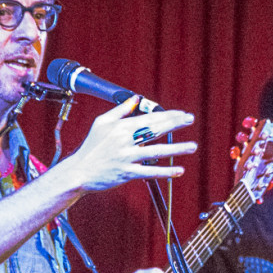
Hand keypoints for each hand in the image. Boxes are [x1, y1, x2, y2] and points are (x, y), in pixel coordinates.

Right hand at [63, 95, 196, 191]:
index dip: (168, 115)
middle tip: (190, 120)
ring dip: (176, 149)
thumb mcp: (102, 123)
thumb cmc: (91, 147)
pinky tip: (179, 170)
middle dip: (175, 124)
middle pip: (155, 130)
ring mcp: (127, 157)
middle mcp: (125, 141)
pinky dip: (165, 172)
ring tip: (192, 146)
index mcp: (121, 127)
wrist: (79, 172)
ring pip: (156, 151)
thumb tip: (135, 99)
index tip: (181, 114)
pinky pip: (150, 172)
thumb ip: (121, 111)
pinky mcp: (127, 173)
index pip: (149, 118)